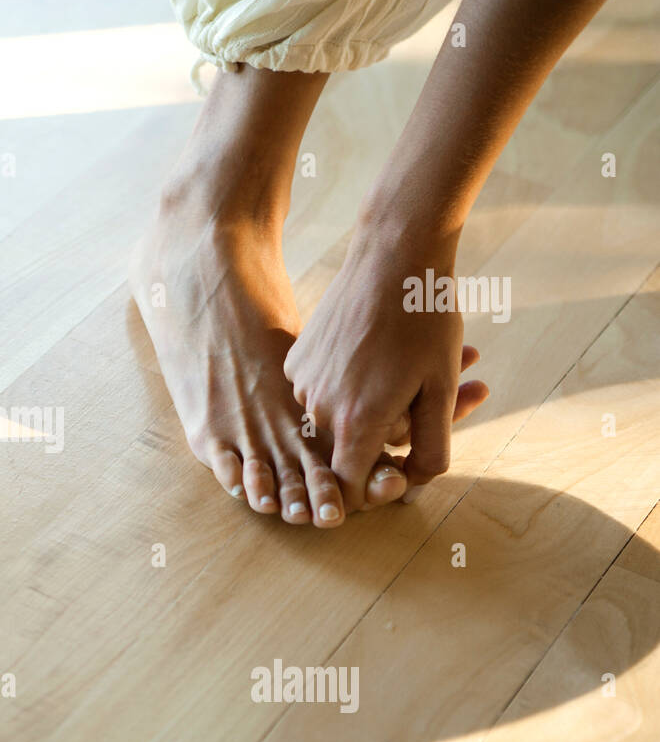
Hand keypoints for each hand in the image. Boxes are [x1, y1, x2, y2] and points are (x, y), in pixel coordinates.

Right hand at [283, 231, 488, 509]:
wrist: (393, 255)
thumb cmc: (426, 321)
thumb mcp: (441, 389)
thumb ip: (432, 448)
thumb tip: (416, 486)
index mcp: (356, 423)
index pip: (349, 485)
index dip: (375, 486)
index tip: (401, 470)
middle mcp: (318, 408)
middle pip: (349, 447)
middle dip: (392, 431)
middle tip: (444, 390)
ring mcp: (302, 381)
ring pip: (337, 416)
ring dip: (376, 403)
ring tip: (422, 364)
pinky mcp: (297, 358)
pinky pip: (323, 389)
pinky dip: (350, 381)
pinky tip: (381, 347)